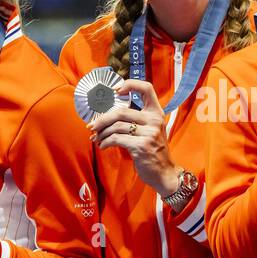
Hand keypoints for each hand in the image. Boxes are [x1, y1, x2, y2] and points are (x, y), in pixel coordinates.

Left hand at [89, 80, 180, 195]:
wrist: (164, 172)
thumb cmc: (153, 151)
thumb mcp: (151, 131)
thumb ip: (137, 120)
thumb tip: (108, 116)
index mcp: (157, 113)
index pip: (146, 88)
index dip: (130, 84)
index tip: (116, 90)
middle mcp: (154, 120)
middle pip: (121, 112)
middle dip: (103, 119)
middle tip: (92, 126)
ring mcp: (149, 133)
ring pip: (117, 126)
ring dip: (102, 133)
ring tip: (96, 138)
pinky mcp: (142, 146)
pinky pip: (117, 139)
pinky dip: (106, 142)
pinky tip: (103, 146)